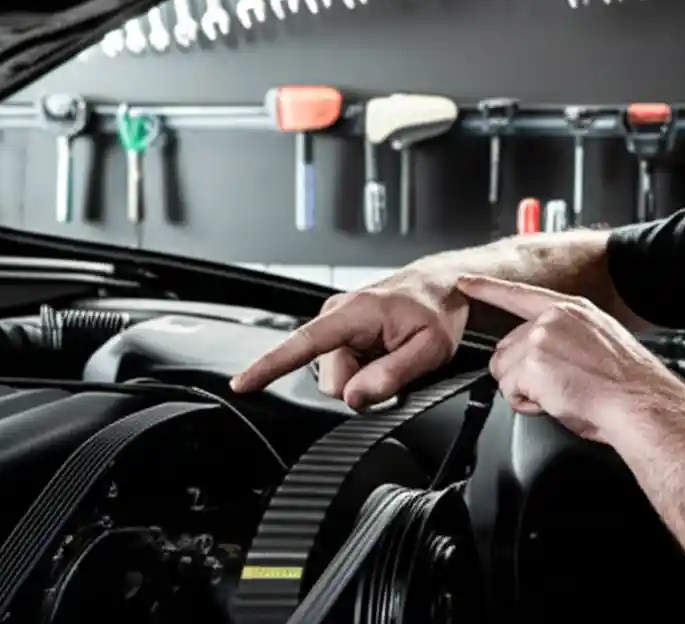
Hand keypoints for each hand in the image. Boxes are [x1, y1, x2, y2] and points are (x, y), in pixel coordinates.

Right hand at [230, 271, 468, 408]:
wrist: (442, 287)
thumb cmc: (437, 310)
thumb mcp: (430, 349)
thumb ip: (392, 374)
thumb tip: (354, 398)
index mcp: (354, 313)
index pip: (303, 343)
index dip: (269, 366)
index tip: (242, 383)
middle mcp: (338, 314)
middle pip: (333, 379)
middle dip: (362, 385)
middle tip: (397, 366)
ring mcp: (338, 324)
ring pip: (339, 378)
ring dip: (366, 377)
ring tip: (393, 355)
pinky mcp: (343, 334)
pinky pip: (346, 369)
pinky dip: (365, 370)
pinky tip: (384, 355)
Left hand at [455, 274, 684, 444]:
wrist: (639, 401)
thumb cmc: (627, 384)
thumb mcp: (599, 343)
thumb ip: (566, 338)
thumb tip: (548, 358)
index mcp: (572, 310)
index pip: (520, 294)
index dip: (488, 288)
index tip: (465, 282)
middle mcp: (553, 319)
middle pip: (506, 348)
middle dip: (521, 374)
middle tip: (556, 387)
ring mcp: (540, 339)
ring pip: (504, 372)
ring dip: (525, 391)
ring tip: (560, 395)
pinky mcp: (531, 364)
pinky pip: (510, 392)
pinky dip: (528, 405)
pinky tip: (556, 402)